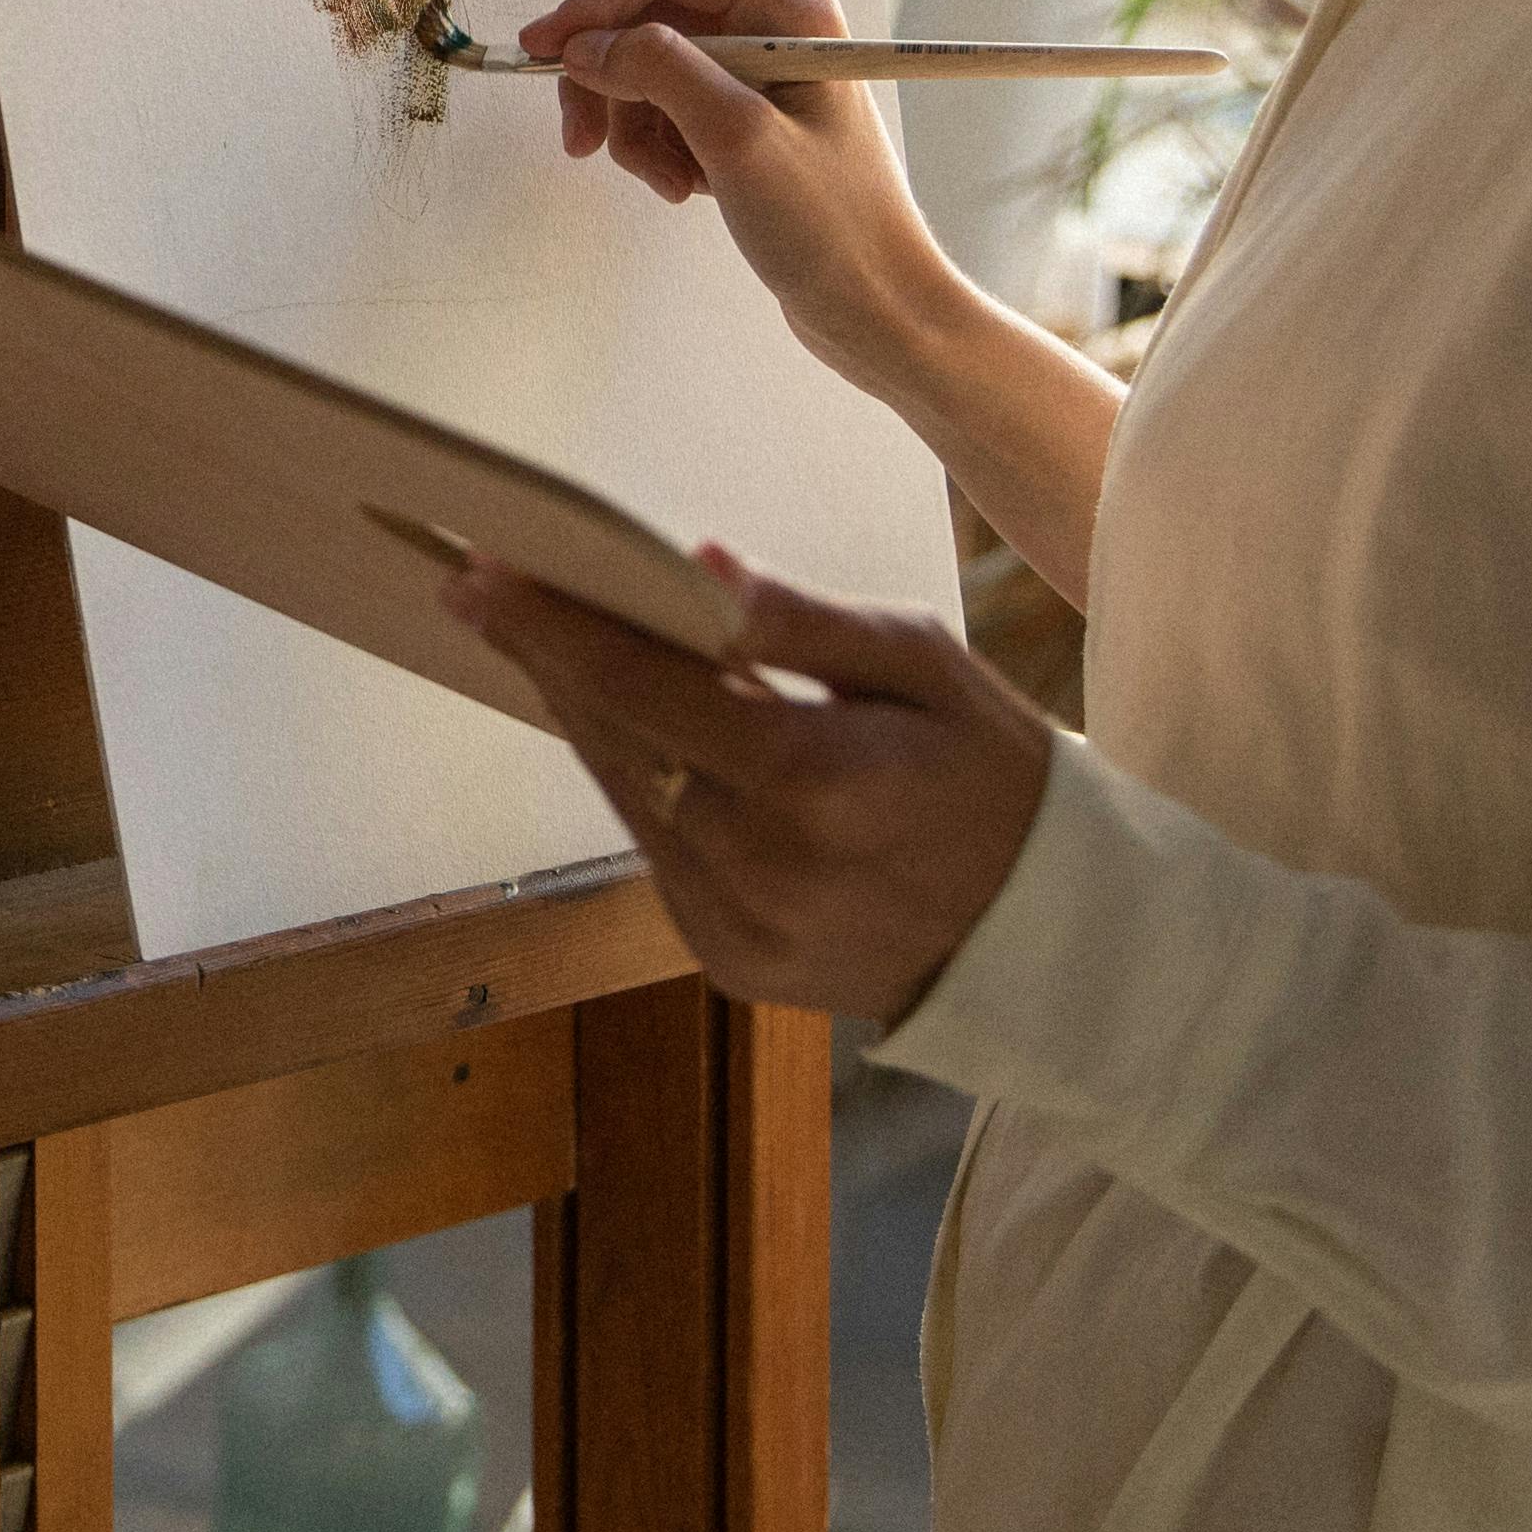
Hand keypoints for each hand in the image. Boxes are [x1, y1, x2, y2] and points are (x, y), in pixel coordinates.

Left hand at [449, 544, 1054, 1029]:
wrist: (1052, 939)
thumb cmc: (995, 775)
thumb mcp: (922, 666)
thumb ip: (801, 622)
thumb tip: (698, 566)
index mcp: (815, 780)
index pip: (646, 688)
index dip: (554, 628)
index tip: (479, 576)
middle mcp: (763, 867)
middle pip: (616, 742)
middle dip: (549, 662)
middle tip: (486, 592)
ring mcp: (740, 928)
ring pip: (627, 799)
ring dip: (589, 722)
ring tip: (549, 648)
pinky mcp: (730, 965)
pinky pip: (660, 855)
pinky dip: (644, 790)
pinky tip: (634, 735)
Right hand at [510, 0, 976, 392]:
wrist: (877, 304)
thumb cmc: (834, 224)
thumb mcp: (739, 138)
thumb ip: (659, 72)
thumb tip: (586, 44)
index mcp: (786, 7)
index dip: (597, 0)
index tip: (549, 52)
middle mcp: (770, 26)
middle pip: (646, 16)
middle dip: (608, 77)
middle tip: (580, 141)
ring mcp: (755, 74)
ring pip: (646, 68)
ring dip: (633, 127)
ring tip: (666, 181)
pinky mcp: (742, 120)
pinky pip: (666, 111)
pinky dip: (656, 149)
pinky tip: (684, 188)